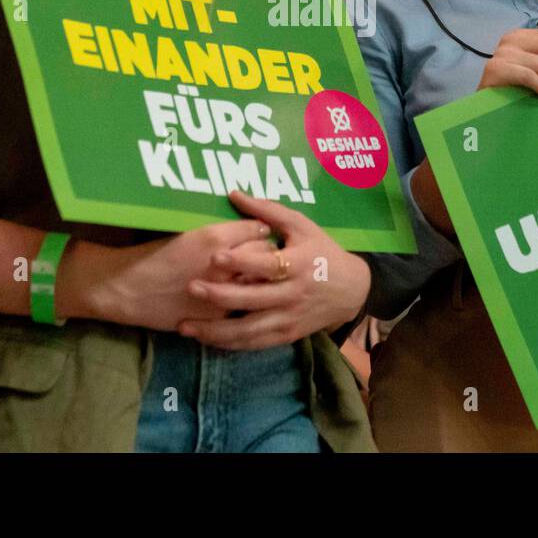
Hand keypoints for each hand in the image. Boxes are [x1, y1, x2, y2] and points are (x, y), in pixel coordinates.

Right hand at [95, 219, 272, 330]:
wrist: (127, 289)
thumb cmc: (152, 255)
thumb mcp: (187, 234)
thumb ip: (218, 234)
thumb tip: (245, 232)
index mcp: (214, 237)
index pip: (258, 229)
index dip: (260, 231)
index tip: (259, 232)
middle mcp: (223, 264)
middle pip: (266, 254)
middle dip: (266, 253)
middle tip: (262, 254)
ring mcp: (223, 293)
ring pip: (260, 282)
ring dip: (261, 277)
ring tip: (255, 275)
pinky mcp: (218, 316)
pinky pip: (244, 306)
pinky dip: (246, 300)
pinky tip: (241, 297)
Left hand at [174, 190, 371, 350]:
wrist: (351, 290)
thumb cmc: (322, 251)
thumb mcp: (302, 226)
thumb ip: (267, 211)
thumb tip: (233, 194)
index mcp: (298, 264)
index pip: (267, 265)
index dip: (241, 262)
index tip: (215, 256)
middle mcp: (293, 294)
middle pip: (253, 299)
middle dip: (220, 296)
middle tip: (191, 287)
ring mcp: (289, 318)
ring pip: (249, 330)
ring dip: (216, 331)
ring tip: (186, 326)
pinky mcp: (286, 335)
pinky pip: (254, 344)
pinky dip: (229, 344)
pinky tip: (205, 339)